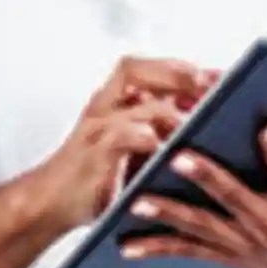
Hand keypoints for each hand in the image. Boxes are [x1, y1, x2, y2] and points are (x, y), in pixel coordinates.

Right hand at [30, 57, 213, 232]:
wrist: (51, 201)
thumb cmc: (97, 172)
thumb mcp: (130, 142)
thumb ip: (157, 124)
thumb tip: (206, 116)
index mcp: (111, 100)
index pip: (144, 67)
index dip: (178, 65)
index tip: (215, 74)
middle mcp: (102, 107)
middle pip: (135, 71)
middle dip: (174, 74)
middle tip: (209, 83)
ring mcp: (96, 129)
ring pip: (133, 105)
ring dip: (168, 110)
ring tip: (196, 118)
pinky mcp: (93, 155)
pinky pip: (120, 137)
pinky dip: (144, 136)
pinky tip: (163, 143)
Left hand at [122, 127, 266, 267]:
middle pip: (234, 197)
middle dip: (206, 176)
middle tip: (179, 152)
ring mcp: (244, 243)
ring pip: (201, 225)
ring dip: (168, 212)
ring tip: (138, 198)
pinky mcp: (226, 254)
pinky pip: (187, 251)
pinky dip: (156, 246)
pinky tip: (125, 242)